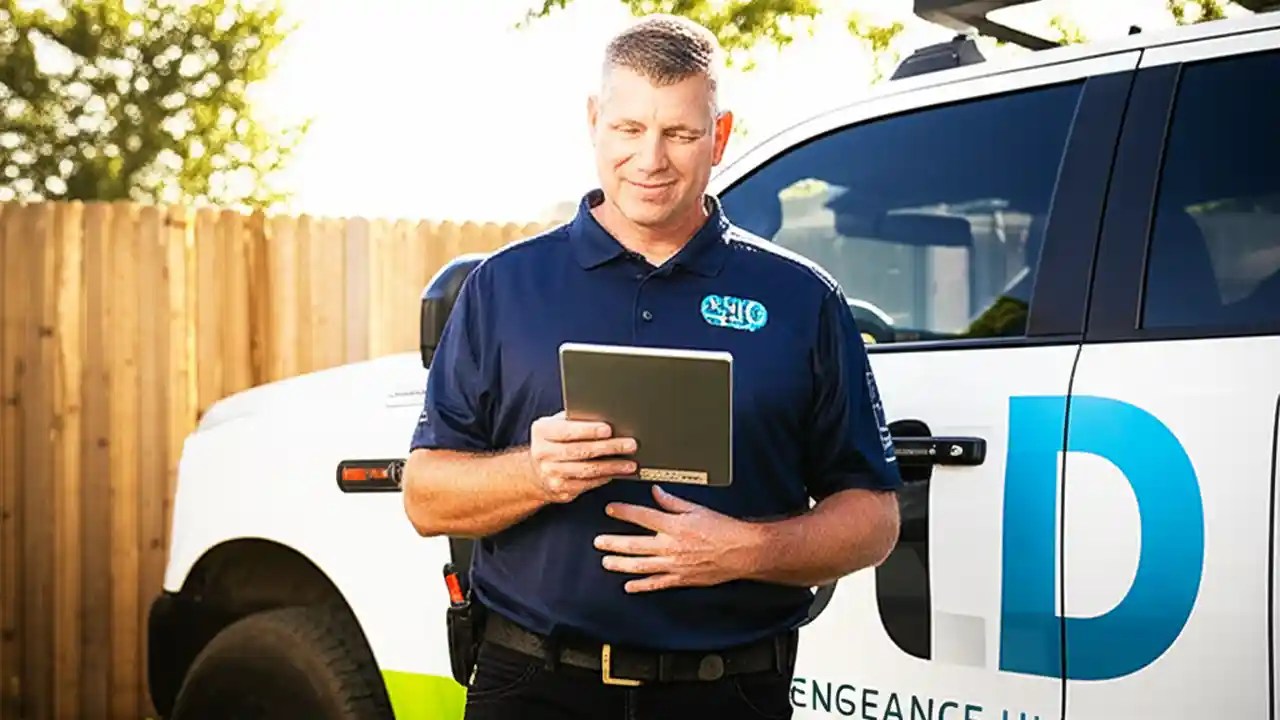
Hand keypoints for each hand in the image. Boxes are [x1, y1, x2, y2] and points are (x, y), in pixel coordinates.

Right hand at [528, 411, 636, 503]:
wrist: (537, 471)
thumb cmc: (554, 442)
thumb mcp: (557, 425)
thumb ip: (574, 419)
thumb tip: (605, 414)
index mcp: (542, 431)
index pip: (567, 431)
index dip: (589, 430)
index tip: (608, 429)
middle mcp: (544, 453)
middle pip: (580, 451)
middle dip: (609, 448)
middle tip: (630, 445)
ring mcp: (551, 473)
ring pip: (586, 470)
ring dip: (612, 467)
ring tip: (630, 464)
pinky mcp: (560, 489)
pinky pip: (587, 483)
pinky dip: (605, 478)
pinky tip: (617, 473)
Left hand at [594, 485, 760, 592]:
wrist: (741, 552)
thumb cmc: (722, 529)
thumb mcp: (697, 509)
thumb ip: (673, 502)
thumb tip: (655, 491)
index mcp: (674, 525)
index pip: (642, 516)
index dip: (624, 512)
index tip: (610, 509)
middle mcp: (670, 546)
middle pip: (635, 544)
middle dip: (613, 543)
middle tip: (597, 542)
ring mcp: (674, 565)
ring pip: (640, 566)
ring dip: (620, 564)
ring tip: (606, 562)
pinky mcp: (681, 579)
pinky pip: (656, 583)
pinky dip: (641, 586)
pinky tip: (628, 586)